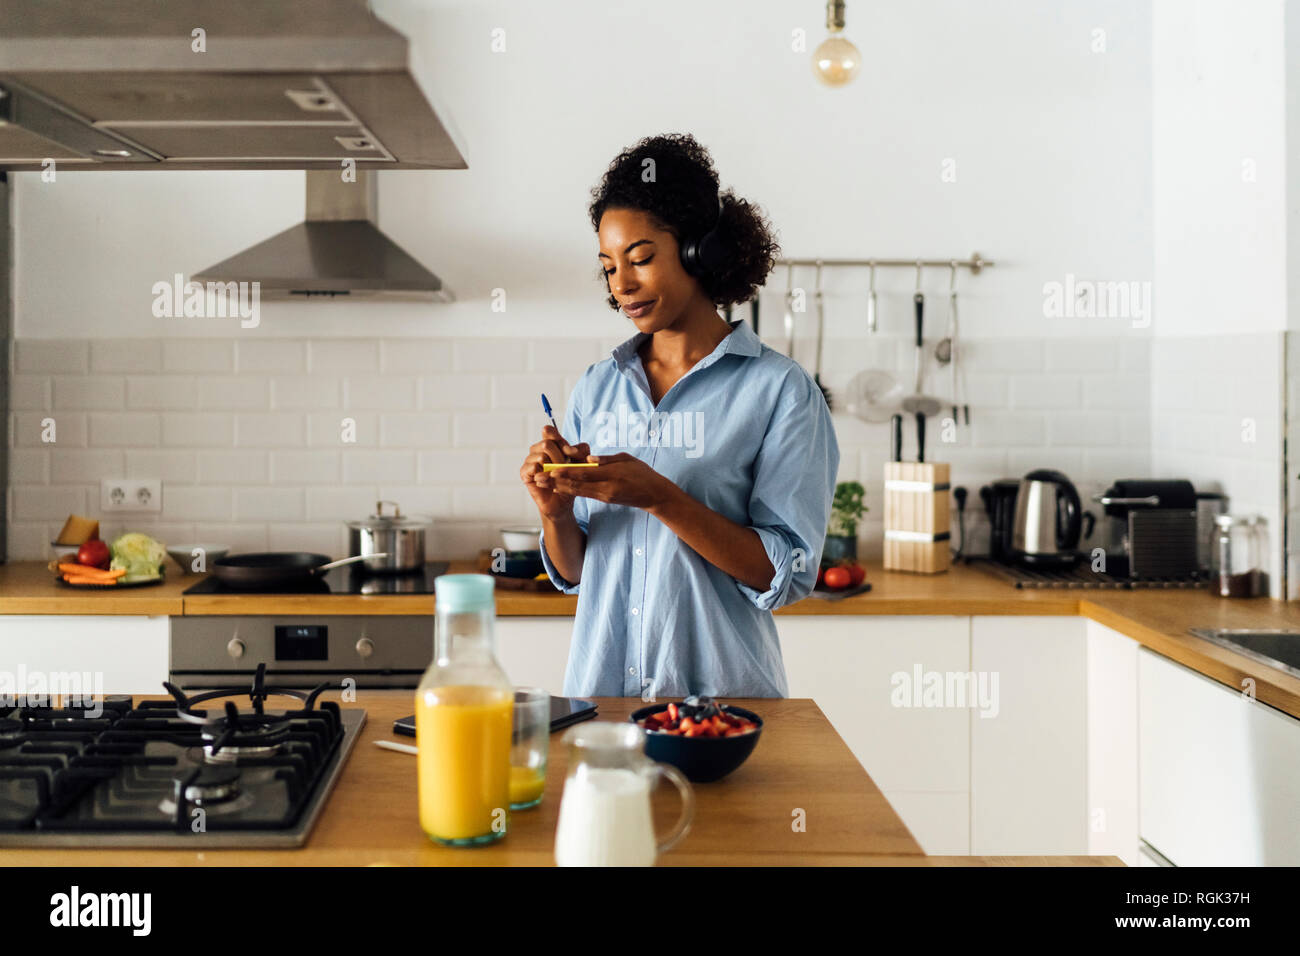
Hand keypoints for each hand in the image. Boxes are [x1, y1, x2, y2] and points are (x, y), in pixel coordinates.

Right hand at [521, 425, 592, 519]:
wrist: (563, 501)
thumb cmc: (571, 480)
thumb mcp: (582, 463)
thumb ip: (580, 451)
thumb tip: (569, 449)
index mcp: (550, 444)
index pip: (548, 431)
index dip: (555, 435)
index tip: (566, 449)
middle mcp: (538, 450)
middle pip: (546, 443)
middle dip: (559, 457)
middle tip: (564, 468)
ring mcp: (529, 460)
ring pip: (541, 456)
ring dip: (553, 467)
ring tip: (556, 476)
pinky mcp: (524, 473)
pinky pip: (533, 467)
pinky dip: (543, 475)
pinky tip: (547, 480)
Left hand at [542, 452, 675, 511]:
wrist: (654, 495)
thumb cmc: (642, 473)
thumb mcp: (627, 459)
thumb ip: (607, 459)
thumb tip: (589, 459)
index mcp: (612, 476)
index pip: (586, 474)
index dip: (567, 471)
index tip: (551, 469)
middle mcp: (606, 489)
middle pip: (577, 484)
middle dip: (556, 481)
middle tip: (538, 478)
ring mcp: (604, 496)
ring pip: (578, 491)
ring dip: (558, 487)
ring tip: (543, 483)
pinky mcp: (604, 499)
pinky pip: (584, 494)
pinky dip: (570, 490)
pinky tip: (558, 488)